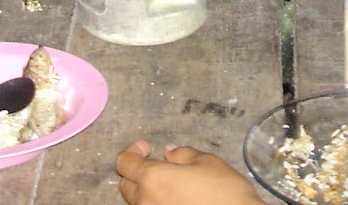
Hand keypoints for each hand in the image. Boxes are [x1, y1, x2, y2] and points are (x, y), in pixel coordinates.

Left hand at [115, 140, 260, 204]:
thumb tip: (168, 153)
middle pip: (126, 185)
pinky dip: (158, 204)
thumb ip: (182, 155)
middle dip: (137, 172)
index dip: (132, 151)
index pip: (124, 163)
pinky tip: (176, 200)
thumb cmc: (224, 191)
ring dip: (147, 191)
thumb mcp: (207, 162)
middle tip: (158, 166)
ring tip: (170, 185)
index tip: (147, 148)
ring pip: (138, 203)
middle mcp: (146, 202)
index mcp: (153, 178)